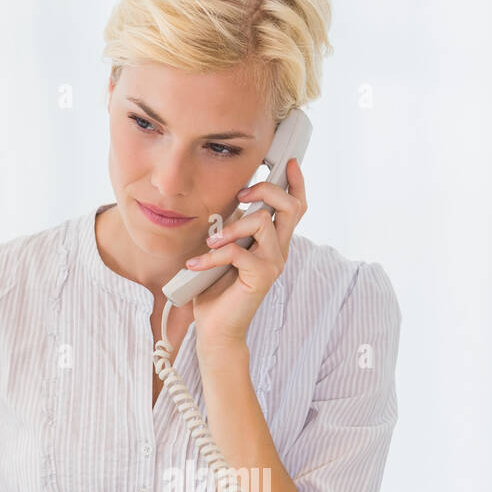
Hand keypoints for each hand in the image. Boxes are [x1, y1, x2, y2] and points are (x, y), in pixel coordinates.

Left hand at [184, 156, 306, 351]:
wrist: (216, 330)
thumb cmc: (217, 291)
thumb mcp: (225, 251)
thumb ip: (233, 229)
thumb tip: (230, 204)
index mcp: (273, 243)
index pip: (295, 207)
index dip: (296, 183)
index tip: (289, 162)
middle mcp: (279, 251)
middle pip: (290, 207)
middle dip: (266, 190)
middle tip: (242, 193)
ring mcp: (272, 264)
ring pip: (262, 223)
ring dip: (231, 227)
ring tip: (210, 241)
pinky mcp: (260, 277)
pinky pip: (237, 252)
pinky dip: (212, 255)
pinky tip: (196, 264)